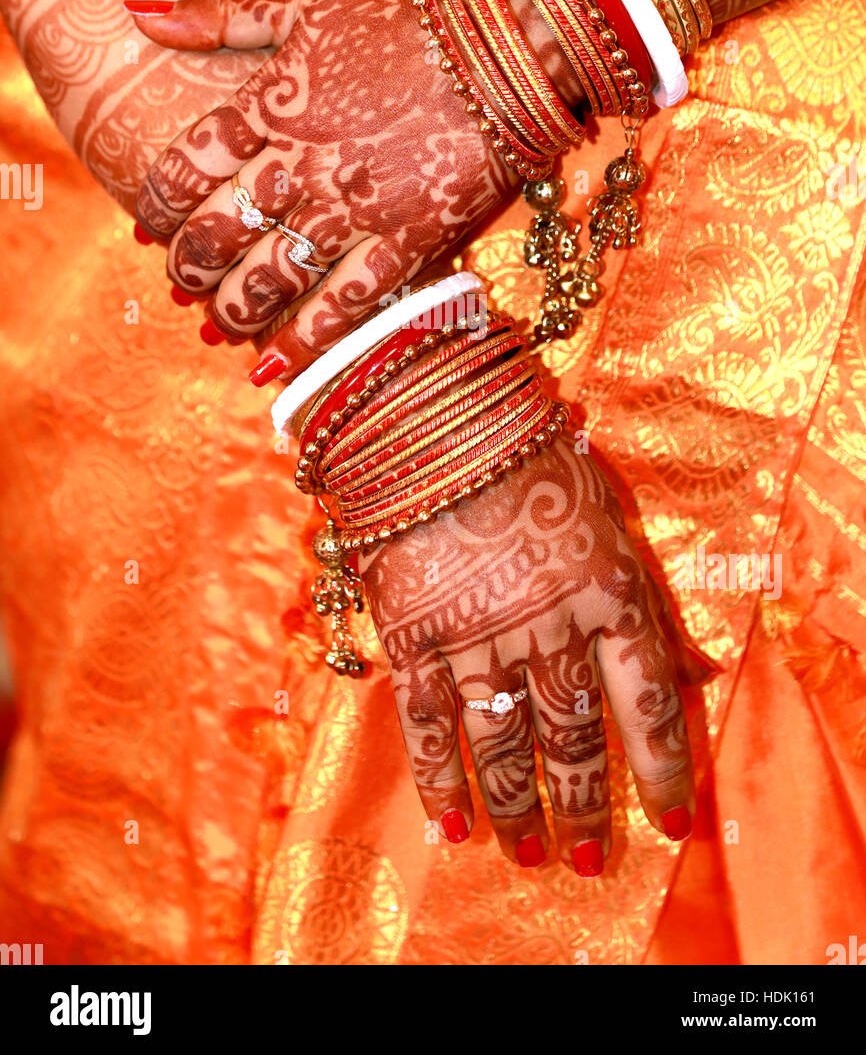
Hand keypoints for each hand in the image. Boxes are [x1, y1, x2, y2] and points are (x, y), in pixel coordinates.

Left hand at [129, 0, 517, 373]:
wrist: (508, 37)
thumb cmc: (406, 10)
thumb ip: (220, 13)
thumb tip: (136, 10)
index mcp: (272, 103)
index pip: (189, 164)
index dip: (159, 202)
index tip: (148, 222)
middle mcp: (304, 163)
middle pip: (221, 229)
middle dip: (190, 266)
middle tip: (181, 284)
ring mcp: (358, 207)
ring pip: (274, 275)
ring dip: (236, 307)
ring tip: (219, 324)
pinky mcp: (411, 238)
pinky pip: (348, 302)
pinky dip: (308, 338)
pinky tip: (276, 364)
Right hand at [360, 438, 703, 871]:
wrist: (428, 415)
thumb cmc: (530, 455)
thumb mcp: (609, 517)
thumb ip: (647, 603)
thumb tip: (698, 676)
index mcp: (606, 589)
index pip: (646, 699)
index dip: (662, 766)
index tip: (668, 820)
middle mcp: (547, 624)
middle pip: (572, 734)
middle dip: (583, 804)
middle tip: (585, 858)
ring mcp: (475, 635)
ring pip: (502, 742)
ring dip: (517, 805)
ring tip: (526, 853)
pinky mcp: (411, 636)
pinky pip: (426, 724)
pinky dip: (438, 778)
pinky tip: (450, 824)